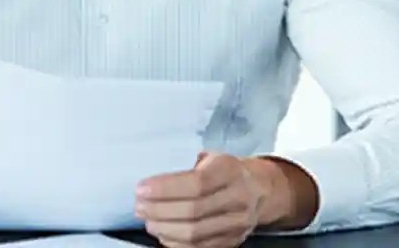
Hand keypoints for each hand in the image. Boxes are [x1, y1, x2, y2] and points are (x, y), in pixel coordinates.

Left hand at [134, 152, 266, 247]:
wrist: (259, 189)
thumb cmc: (224, 171)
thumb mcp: (210, 158)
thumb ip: (185, 167)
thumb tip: (150, 183)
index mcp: (229, 170)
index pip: (196, 183)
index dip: (164, 189)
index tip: (141, 189)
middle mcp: (238, 198)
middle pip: (193, 211)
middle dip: (159, 210)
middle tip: (139, 206)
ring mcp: (237, 223)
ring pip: (195, 233)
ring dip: (164, 228)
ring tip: (147, 220)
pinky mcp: (232, 241)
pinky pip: (200, 247)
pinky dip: (176, 243)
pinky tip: (163, 233)